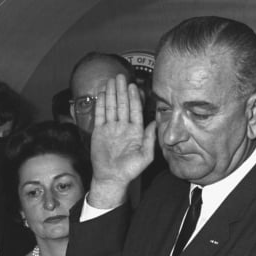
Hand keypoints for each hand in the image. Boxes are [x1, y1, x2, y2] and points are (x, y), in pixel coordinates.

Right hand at [88, 75, 155, 208]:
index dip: (134, 98)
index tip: (133, 85)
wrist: (111, 178)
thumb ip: (150, 138)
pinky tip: (103, 93)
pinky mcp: (99, 131)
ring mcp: (111, 128)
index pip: (134, 110)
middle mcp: (123, 127)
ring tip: (111, 81)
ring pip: (111, 107)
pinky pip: (100, 115)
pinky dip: (101, 104)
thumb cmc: (130, 170)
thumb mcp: (145, 156)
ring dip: (112, 94)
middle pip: (122, 105)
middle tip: (120, 76)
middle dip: (122, 90)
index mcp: (135, 131)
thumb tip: (156, 122)